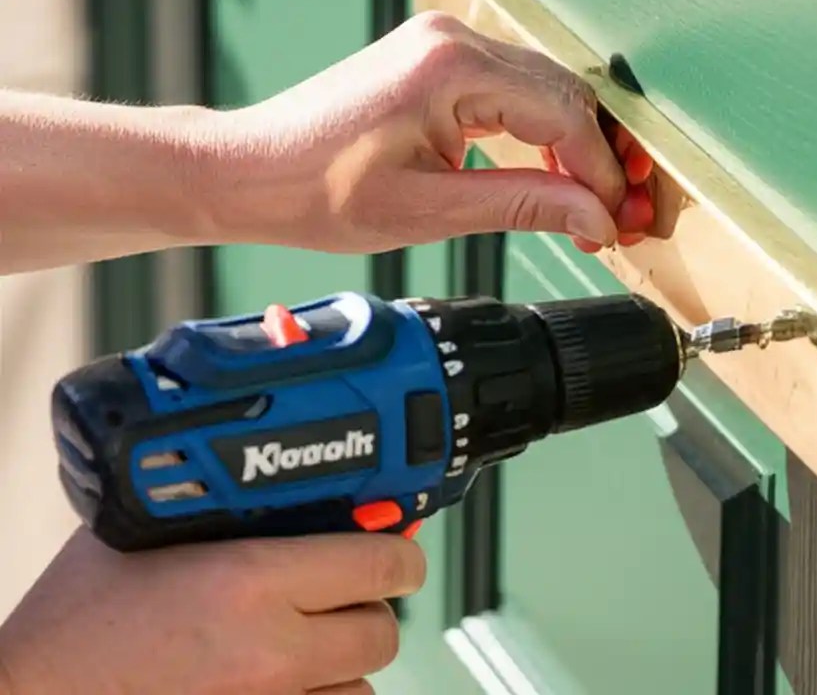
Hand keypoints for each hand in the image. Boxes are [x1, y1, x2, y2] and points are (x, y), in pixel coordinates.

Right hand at [0, 527, 424, 694]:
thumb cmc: (76, 620)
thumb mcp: (144, 533)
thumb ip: (222, 506)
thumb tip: (292, 482)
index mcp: (248, 580)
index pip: (382, 562)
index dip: (399, 548)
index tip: (394, 541)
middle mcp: (270, 649)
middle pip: (382, 627)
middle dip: (368, 605)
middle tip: (340, 591)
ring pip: (363, 683)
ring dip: (344, 658)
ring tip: (302, 638)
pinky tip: (286, 678)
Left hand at [204, 11, 627, 251]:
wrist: (251, 171)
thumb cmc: (316, 189)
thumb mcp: (432, 210)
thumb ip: (524, 207)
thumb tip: (593, 217)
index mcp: (451, 68)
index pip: (563, 116)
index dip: (599, 174)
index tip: (615, 221)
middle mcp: (452, 41)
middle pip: (565, 95)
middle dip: (596, 159)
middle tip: (612, 218)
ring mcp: (443, 45)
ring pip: (544, 89)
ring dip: (571, 146)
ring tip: (584, 206)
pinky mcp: (435, 60)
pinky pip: (512, 89)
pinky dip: (538, 132)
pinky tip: (546, 175)